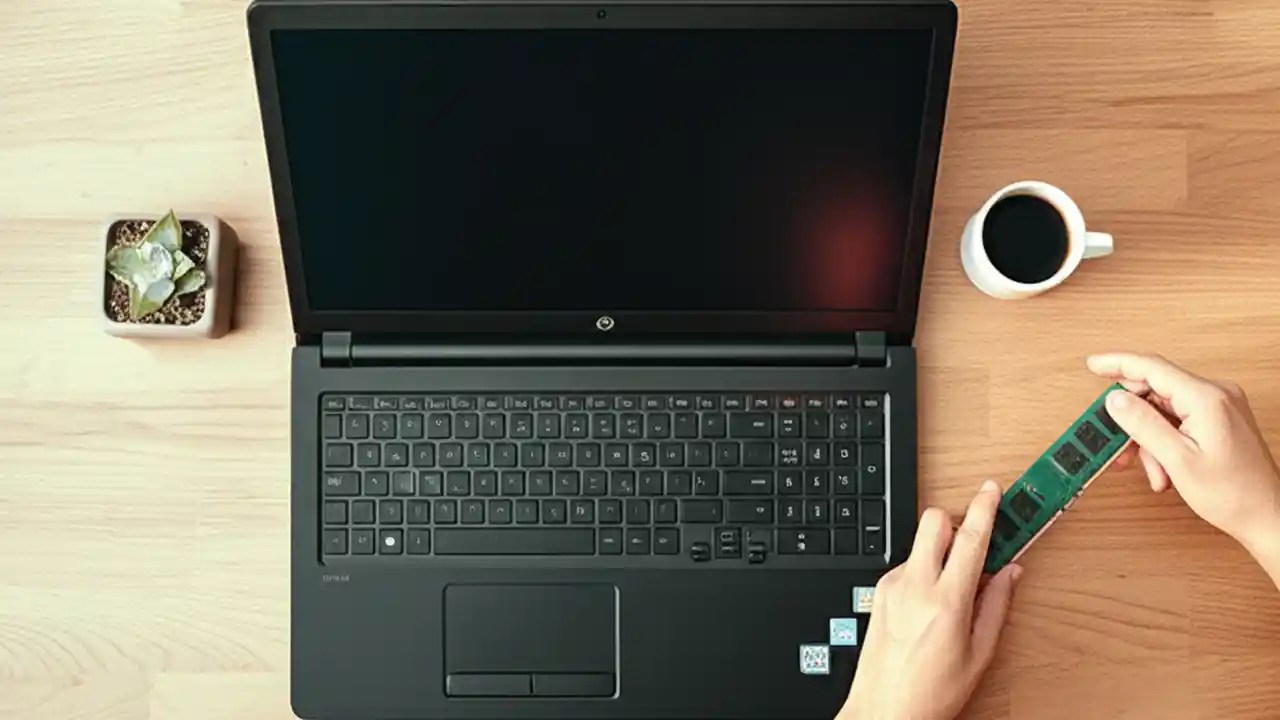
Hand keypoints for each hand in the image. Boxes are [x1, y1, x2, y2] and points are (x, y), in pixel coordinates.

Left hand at [837, 482, 1021, 719]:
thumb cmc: (931, 693)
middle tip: (973, 542)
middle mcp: (914, 586)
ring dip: (940, 551)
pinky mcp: (879, 592)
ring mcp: (892, 587)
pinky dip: (924, 571)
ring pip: (920, 544)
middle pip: (934, 522)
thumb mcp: (979, 655)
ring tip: (954, 587)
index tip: (992, 490)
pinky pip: (907, 565)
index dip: (984, 508)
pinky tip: (931, 602)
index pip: (970, 538)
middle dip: (956, 520)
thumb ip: (998, 606)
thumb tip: (1011, 572)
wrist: (883, 711)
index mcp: (946, 601)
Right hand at [1088, 352, 1279, 565]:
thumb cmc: (1233, 494)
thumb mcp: (1177, 460)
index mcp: (1207, 399)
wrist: (1266, 515)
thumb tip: (1115, 399)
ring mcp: (1219, 406)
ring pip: (1164, 410)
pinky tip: (1166, 468)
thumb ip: (1143, 424)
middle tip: (1116, 446)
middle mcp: (1216, 395)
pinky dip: (1165, 441)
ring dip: (1150, 439)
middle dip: (1134, 421)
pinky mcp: (1219, 419)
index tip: (1094, 365)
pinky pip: (1178, 419)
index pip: (1152, 368)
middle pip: (1155, 392)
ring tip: (1155, 471)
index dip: (1118, 364)